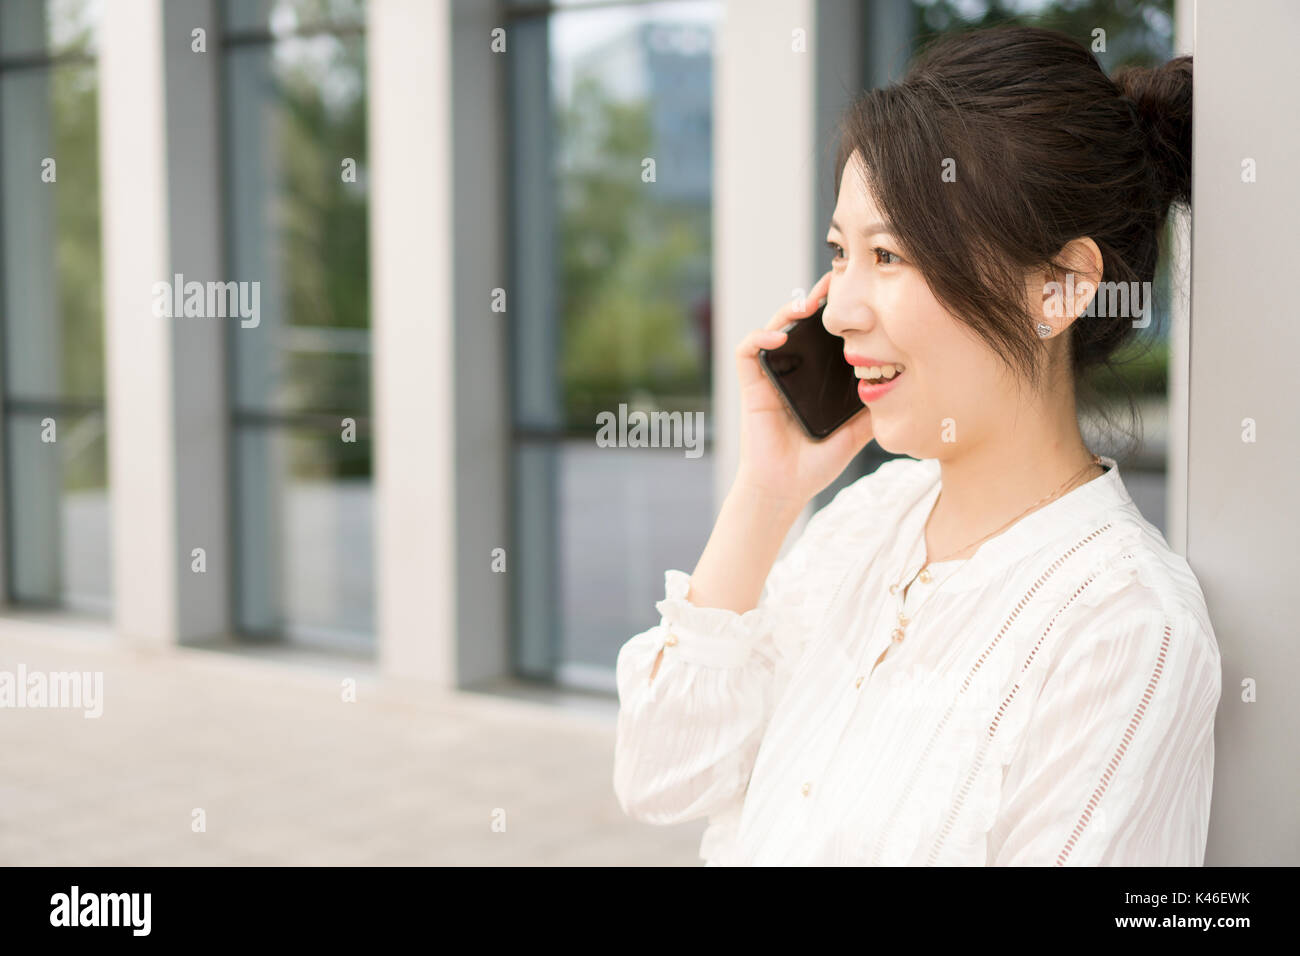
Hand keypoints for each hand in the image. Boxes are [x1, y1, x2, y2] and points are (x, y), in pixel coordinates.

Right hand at [731, 270, 874, 509]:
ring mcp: (771, 376)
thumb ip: (875, 407)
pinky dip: (761, 337)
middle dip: (815, 298)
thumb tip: (907, 384)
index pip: (824, 333)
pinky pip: (748, 350)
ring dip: (788, 310)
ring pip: (774, 327)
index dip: (837, 310)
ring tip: (809, 305)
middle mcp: (792, 370)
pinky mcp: (751, 386)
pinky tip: (780, 336)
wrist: (787, 488)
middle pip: (799, 322)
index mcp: (815, 376)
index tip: (858, 291)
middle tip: (835, 283)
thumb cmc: (817, 462)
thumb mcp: (858, 430)